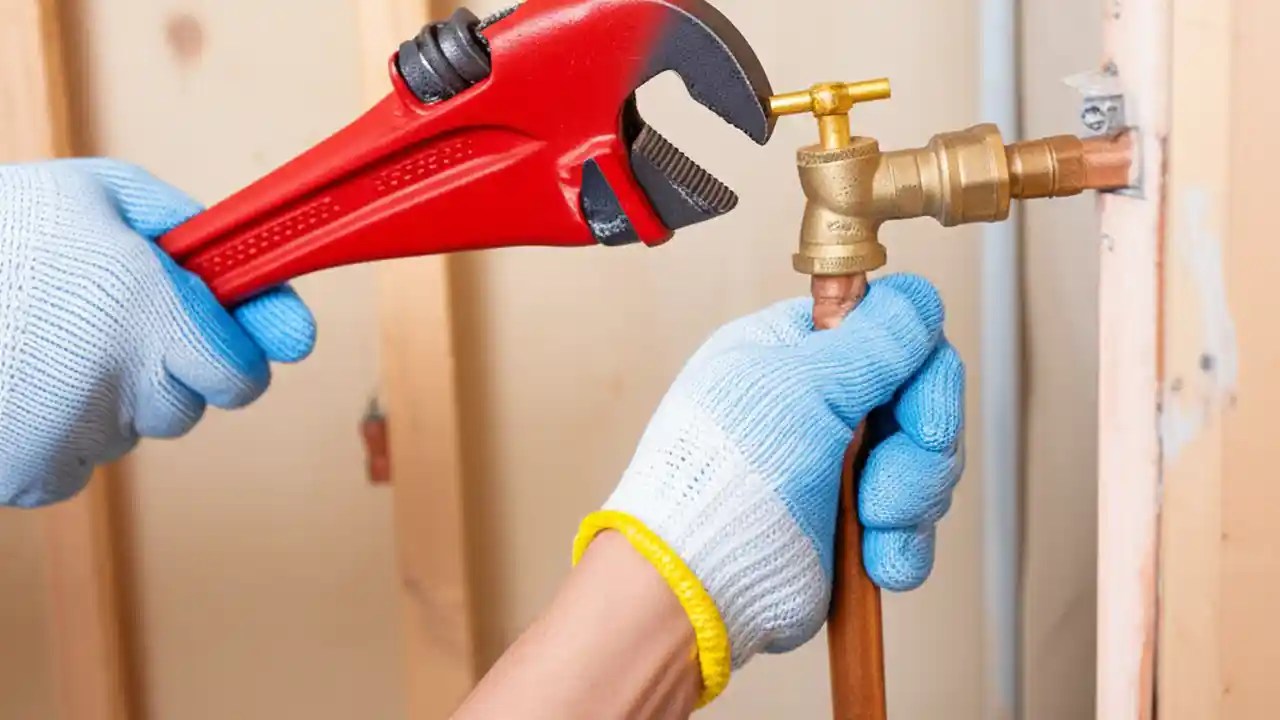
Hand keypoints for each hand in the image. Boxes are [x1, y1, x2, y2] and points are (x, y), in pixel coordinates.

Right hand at [0, 159, 315, 506]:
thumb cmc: (2, 229)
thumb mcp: (99, 193)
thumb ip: (193, 236)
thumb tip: (270, 300)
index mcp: (146, 309)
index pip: (241, 377)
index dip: (230, 354)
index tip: (209, 338)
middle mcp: (118, 382)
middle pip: (184, 407)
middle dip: (161, 370)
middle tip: (97, 325)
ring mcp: (69, 436)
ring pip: (126, 432)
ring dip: (102, 399)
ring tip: (38, 345)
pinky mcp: (26, 476)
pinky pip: (73, 465)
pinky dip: (54, 435)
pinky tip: (14, 384)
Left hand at [574, 274, 963, 702]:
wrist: (697, 580)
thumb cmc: (719, 479)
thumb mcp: (799, 384)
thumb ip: (873, 340)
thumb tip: (915, 301)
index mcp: (793, 350)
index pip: (892, 328)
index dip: (918, 364)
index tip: (911, 405)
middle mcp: (818, 401)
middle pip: (921, 398)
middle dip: (919, 447)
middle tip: (884, 480)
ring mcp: (836, 464)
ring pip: (926, 462)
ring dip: (911, 498)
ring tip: (870, 522)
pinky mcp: (850, 524)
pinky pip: (914, 524)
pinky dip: (903, 545)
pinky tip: (876, 558)